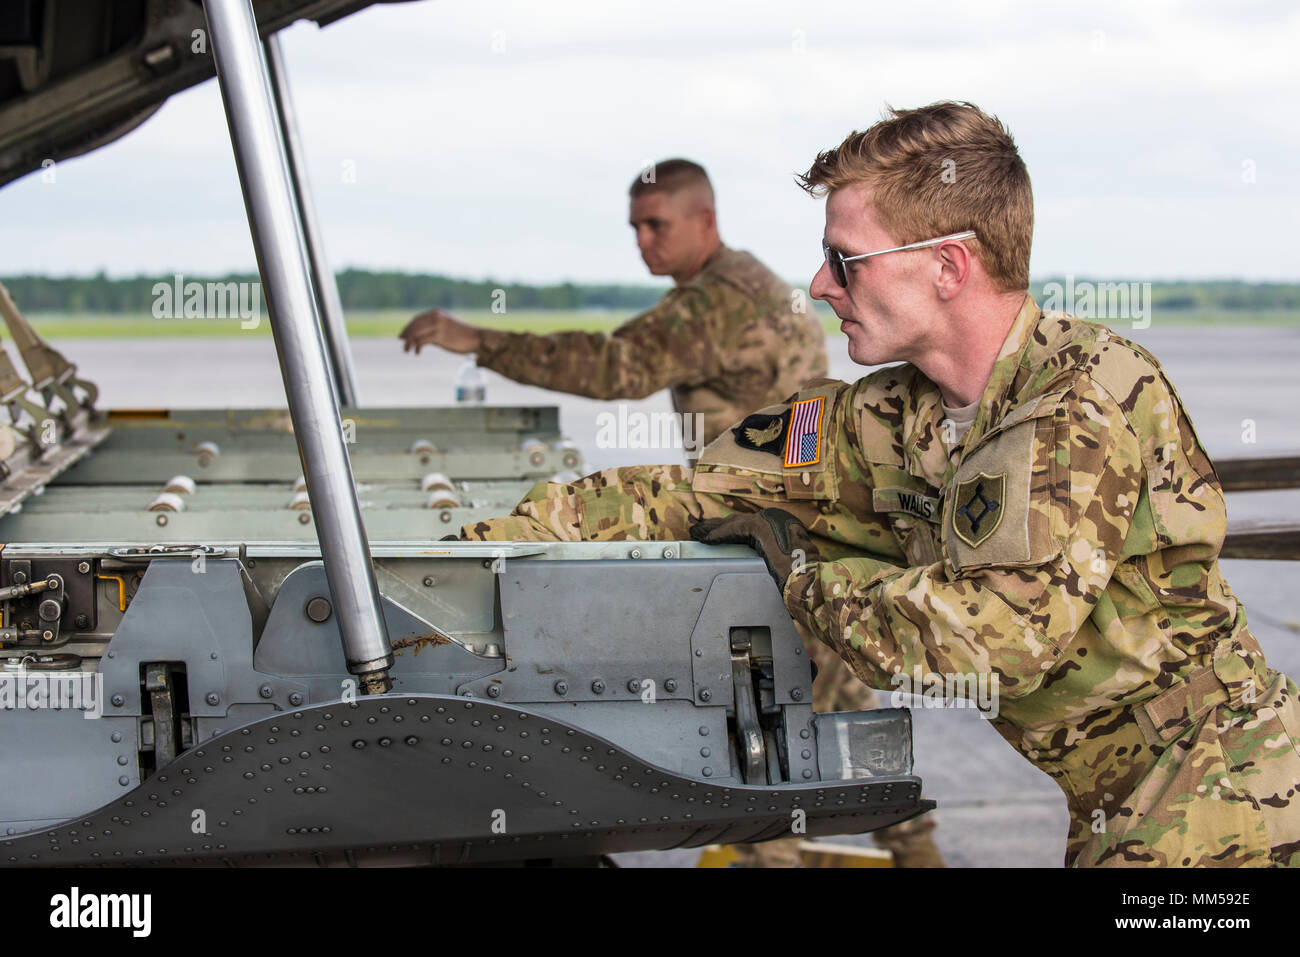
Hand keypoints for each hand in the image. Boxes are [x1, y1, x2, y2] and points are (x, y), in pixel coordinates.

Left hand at [399, 308, 482, 354]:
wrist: (476, 338)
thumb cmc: (463, 335)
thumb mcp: (447, 327)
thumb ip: (434, 328)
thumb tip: (422, 337)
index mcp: (437, 313)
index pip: (417, 319)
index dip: (408, 327)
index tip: (402, 335)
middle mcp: (435, 317)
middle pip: (414, 325)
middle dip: (405, 334)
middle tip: (401, 342)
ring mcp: (437, 326)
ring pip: (415, 333)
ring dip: (408, 342)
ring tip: (407, 350)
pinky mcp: (439, 336)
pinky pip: (421, 341)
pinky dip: (416, 347)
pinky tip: (418, 353)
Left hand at [690, 508, 819, 588]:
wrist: (809, 580)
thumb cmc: (802, 580)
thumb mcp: (788, 566)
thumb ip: (773, 560)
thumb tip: (761, 567)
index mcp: (785, 528)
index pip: (752, 527)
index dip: (731, 530)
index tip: (717, 535)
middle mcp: (778, 519)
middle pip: (740, 523)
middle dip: (718, 527)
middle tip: (700, 530)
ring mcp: (770, 519)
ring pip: (734, 524)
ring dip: (713, 529)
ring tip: (697, 532)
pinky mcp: (760, 525)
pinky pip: (732, 529)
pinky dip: (717, 535)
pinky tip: (705, 538)